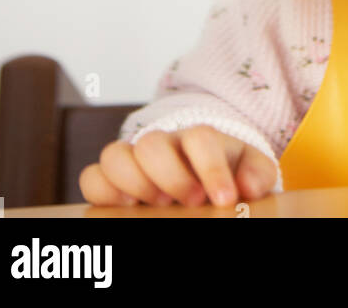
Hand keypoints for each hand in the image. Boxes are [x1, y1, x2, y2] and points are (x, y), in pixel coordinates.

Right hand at [79, 126, 276, 207]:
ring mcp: (133, 162)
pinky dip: (102, 191)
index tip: (225, 199)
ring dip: (132, 182)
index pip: (199, 138)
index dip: (211, 168)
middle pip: (152, 144)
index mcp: (198, 140)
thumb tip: (248, 187)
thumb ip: (256, 173)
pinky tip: (125, 209)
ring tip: (155, 206)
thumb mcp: (248, 170)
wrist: (204, 176)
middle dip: (170, 175)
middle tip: (192, 203)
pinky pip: (92, 177)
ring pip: (114, 155)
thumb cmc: (226, 173)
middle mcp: (162, 146)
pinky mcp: (111, 182)